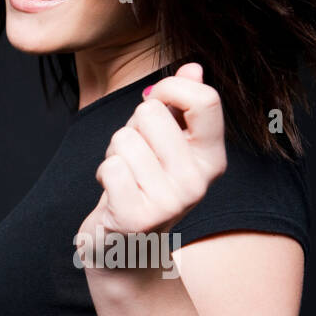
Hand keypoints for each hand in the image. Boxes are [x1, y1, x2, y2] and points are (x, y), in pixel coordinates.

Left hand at [75, 62, 226, 269]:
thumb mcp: (168, 145)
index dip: (173, 86)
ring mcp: (170, 202)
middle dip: (133, 126)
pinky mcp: (137, 218)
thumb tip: (194, 66)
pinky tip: (113, 192)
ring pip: (124, 138)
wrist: (127, 249)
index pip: (206, 100)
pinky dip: (104, 173)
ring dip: (114, 152)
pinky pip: (111, 166)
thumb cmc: (143, 185)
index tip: (157, 100)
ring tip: (125, 176)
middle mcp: (197, 182)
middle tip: (135, 155)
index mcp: (211, 159)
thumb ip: (182, 106)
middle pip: (152, 113)